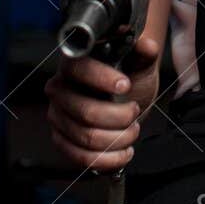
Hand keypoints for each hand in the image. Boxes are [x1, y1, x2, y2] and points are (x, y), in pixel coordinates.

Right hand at [44, 31, 160, 172]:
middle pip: (86, 111)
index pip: (80, 70)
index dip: (103, 79)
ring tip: (133, 130)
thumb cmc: (128, 77)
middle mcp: (59, 89)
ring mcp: (57, 116)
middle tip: (135, 111)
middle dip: (119, 117)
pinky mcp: (61, 139)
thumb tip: (148, 45)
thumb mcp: (139, 63)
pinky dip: (108, 159)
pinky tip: (124, 151)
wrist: (125, 98)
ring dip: (118, 139)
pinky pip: (81, 157)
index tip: (126, 84)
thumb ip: (143, 53)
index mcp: (74, 64)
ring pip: (86, 137)